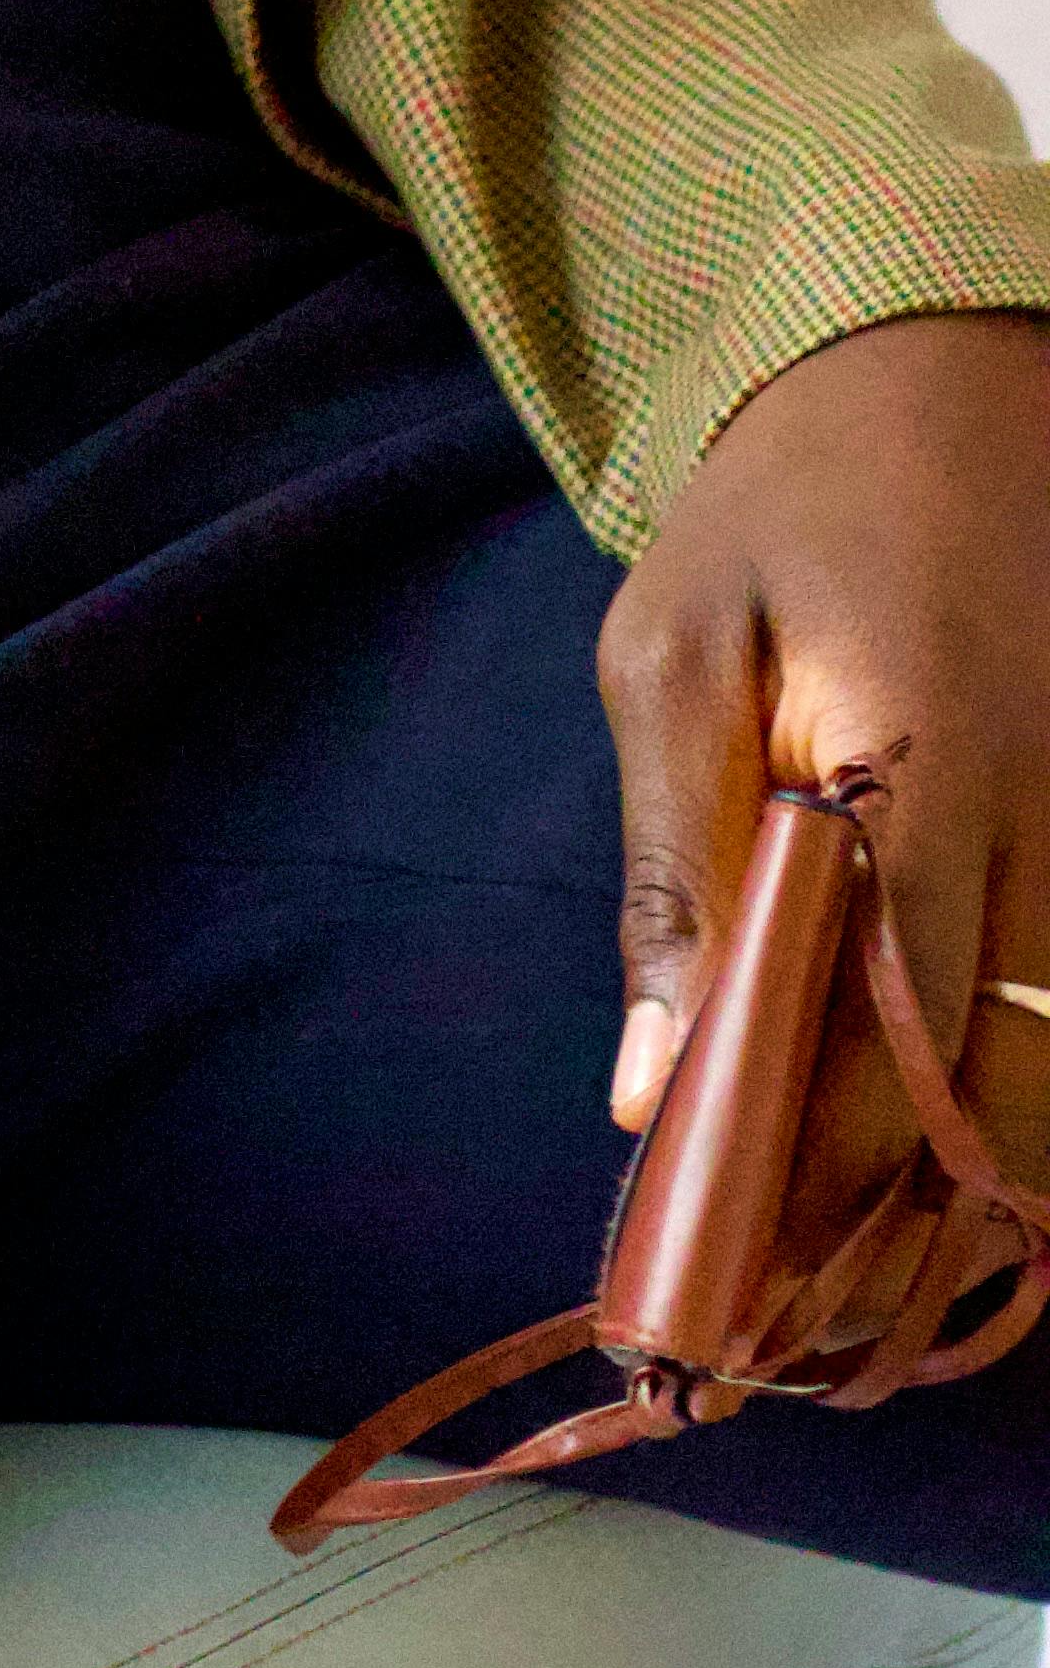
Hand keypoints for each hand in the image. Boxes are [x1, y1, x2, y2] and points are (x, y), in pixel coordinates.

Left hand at [593, 309, 1049, 1223]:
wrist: (952, 367)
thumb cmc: (783, 509)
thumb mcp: (671, 654)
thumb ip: (674, 869)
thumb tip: (653, 1089)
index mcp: (918, 773)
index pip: (875, 1054)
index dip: (800, 1191)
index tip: (717, 1290)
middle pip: (988, 1099)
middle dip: (882, 1215)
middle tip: (775, 1300)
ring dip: (956, 1161)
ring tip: (836, 1233)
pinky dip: (1013, 1073)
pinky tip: (924, 1107)